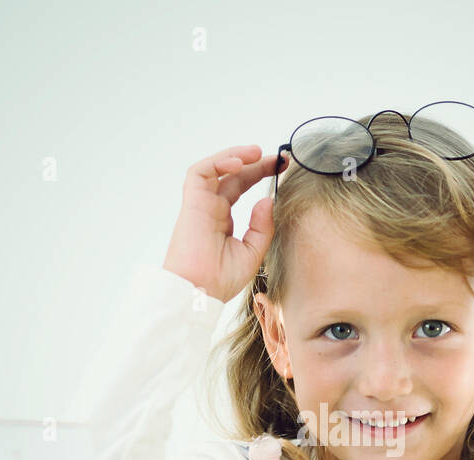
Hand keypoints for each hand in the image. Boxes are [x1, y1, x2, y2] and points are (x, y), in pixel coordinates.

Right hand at [162, 145, 287, 303]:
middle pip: (233, 176)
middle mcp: (211, 209)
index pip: (241, 188)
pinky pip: (200, 172)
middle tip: (278, 159)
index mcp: (223, 220)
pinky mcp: (192, 203)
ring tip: (258, 153)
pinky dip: (218, 162)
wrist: (199, 293)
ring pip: (215, 169)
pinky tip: (239, 163)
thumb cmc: (221, 281)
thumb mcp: (252, 253)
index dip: (260, 174)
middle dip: (255, 163)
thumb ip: (262, 227)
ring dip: (236, 156)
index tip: (282, 167)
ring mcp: (201, 205)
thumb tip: (268, 200)